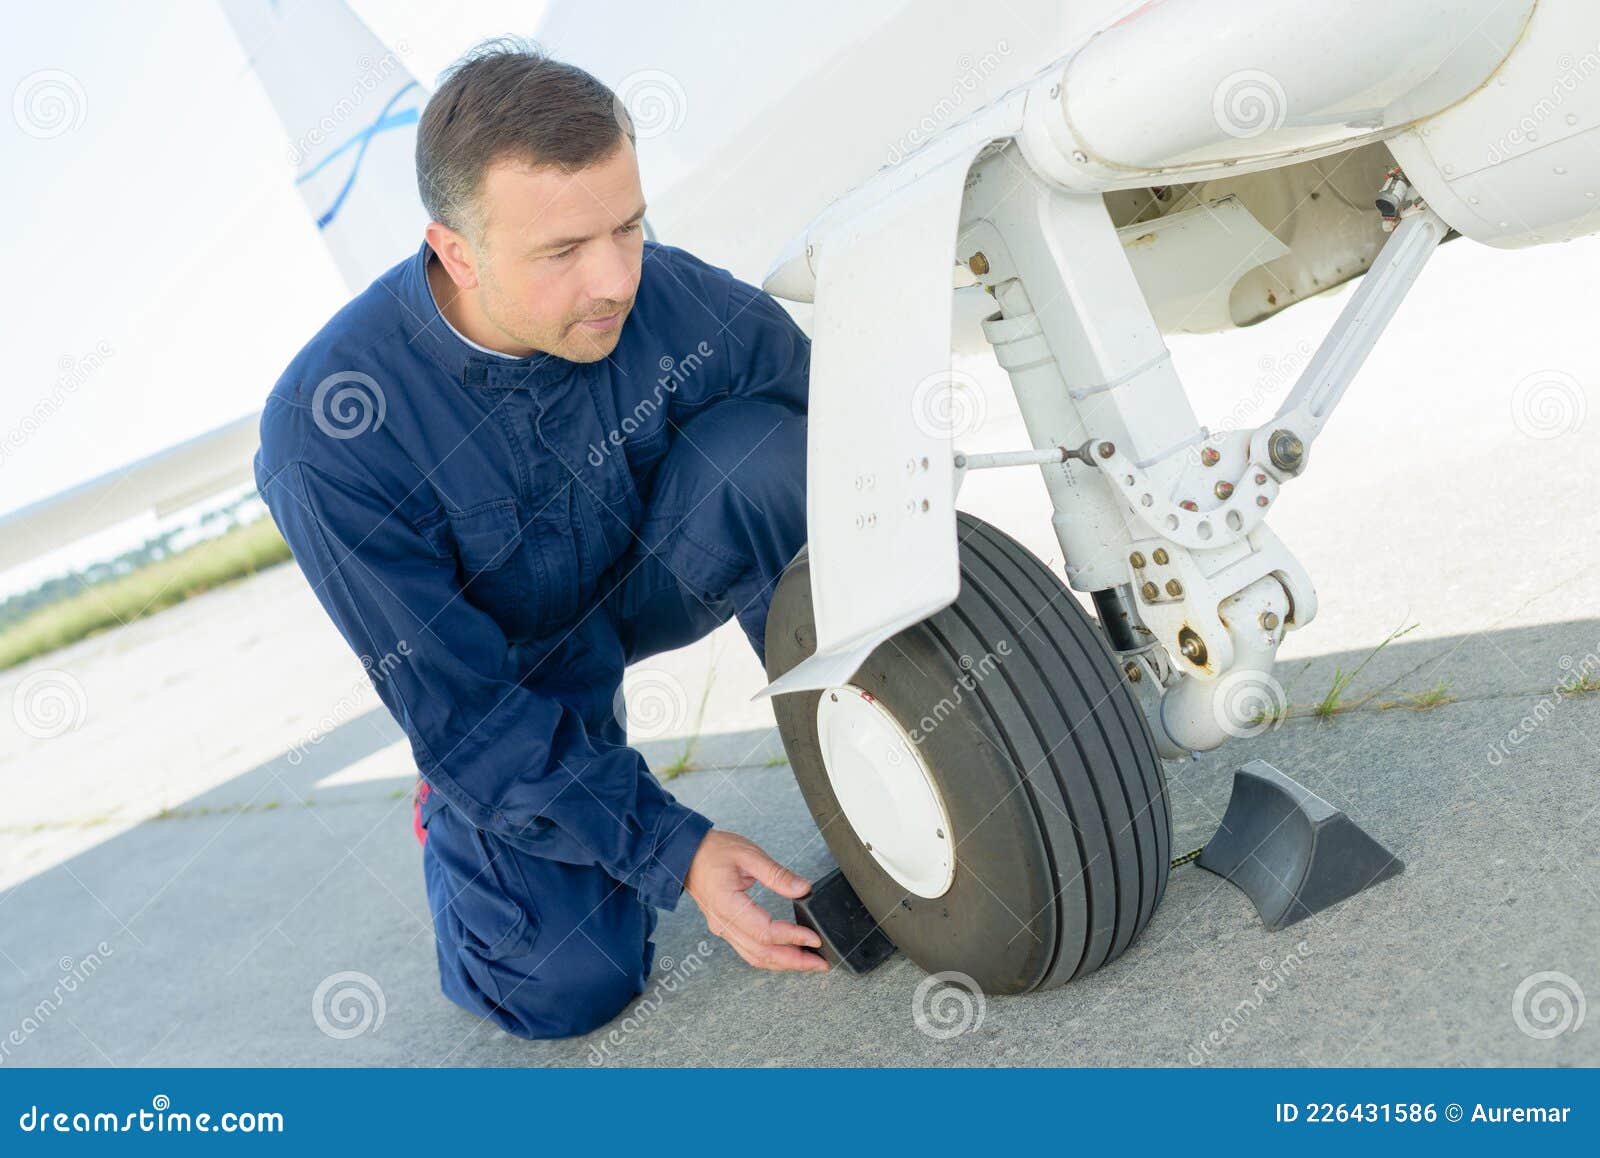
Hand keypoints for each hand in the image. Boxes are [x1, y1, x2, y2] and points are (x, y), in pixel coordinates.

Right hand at [684, 828, 827, 972]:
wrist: (685, 853)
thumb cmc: (713, 851)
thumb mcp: (748, 854)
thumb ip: (777, 874)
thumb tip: (803, 889)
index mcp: (728, 906)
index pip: (765, 932)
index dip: (792, 937)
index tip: (815, 938)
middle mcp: (724, 924)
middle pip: (762, 953)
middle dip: (794, 961)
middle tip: (820, 963)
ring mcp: (723, 929)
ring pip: (756, 957)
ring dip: (783, 963)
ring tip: (809, 962)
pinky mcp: (726, 928)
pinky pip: (749, 951)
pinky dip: (770, 957)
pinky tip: (786, 954)